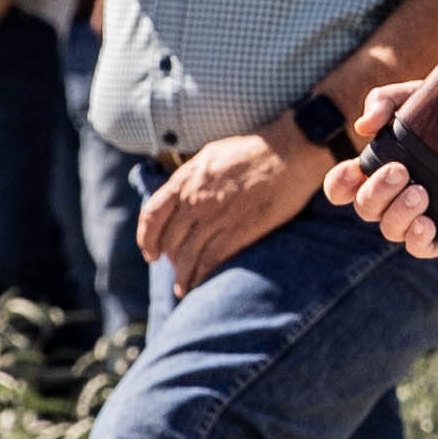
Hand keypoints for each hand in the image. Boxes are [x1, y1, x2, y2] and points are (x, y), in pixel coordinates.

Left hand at [136, 131, 310, 284]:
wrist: (290, 151)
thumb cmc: (255, 150)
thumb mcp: (211, 155)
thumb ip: (193, 178)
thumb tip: (181, 195)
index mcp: (186, 179)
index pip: (152, 215)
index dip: (147, 238)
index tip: (150, 252)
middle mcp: (195, 200)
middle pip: (170, 240)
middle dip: (169, 260)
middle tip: (175, 271)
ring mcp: (216, 217)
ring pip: (188, 255)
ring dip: (182, 276)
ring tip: (184, 288)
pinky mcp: (239, 231)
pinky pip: (211, 260)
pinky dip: (202, 276)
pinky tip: (201, 284)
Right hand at [322, 79, 437, 257]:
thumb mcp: (415, 96)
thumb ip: (384, 100)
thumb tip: (364, 126)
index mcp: (377, 169)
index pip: (341, 188)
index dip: (339, 184)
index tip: (354, 168)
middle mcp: (391, 198)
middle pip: (365, 208)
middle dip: (378, 191)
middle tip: (401, 171)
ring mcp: (414, 217)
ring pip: (390, 229)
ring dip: (399, 212)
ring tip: (420, 192)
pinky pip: (419, 247)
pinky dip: (417, 238)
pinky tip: (427, 222)